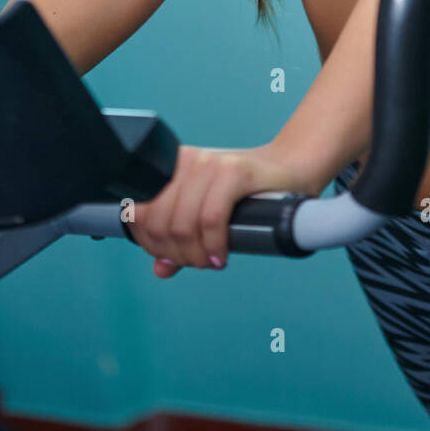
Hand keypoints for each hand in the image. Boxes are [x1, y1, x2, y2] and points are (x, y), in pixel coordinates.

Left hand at [123, 144, 310, 277]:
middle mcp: (185, 161)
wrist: (290, 169)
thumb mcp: (206, 215)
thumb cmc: (248, 194)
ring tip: (210, 261)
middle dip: (176, 254)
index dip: (151, 245)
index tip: (173, 258)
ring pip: (182, 224)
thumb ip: (180, 241)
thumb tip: (160, 269)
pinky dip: (213, 246)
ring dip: (195, 255)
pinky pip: (211, 219)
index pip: (139, 212)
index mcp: (170, 166)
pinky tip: (220, 255)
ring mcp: (209, 163)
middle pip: (159, 222)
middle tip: (198, 262)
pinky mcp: (234, 170)